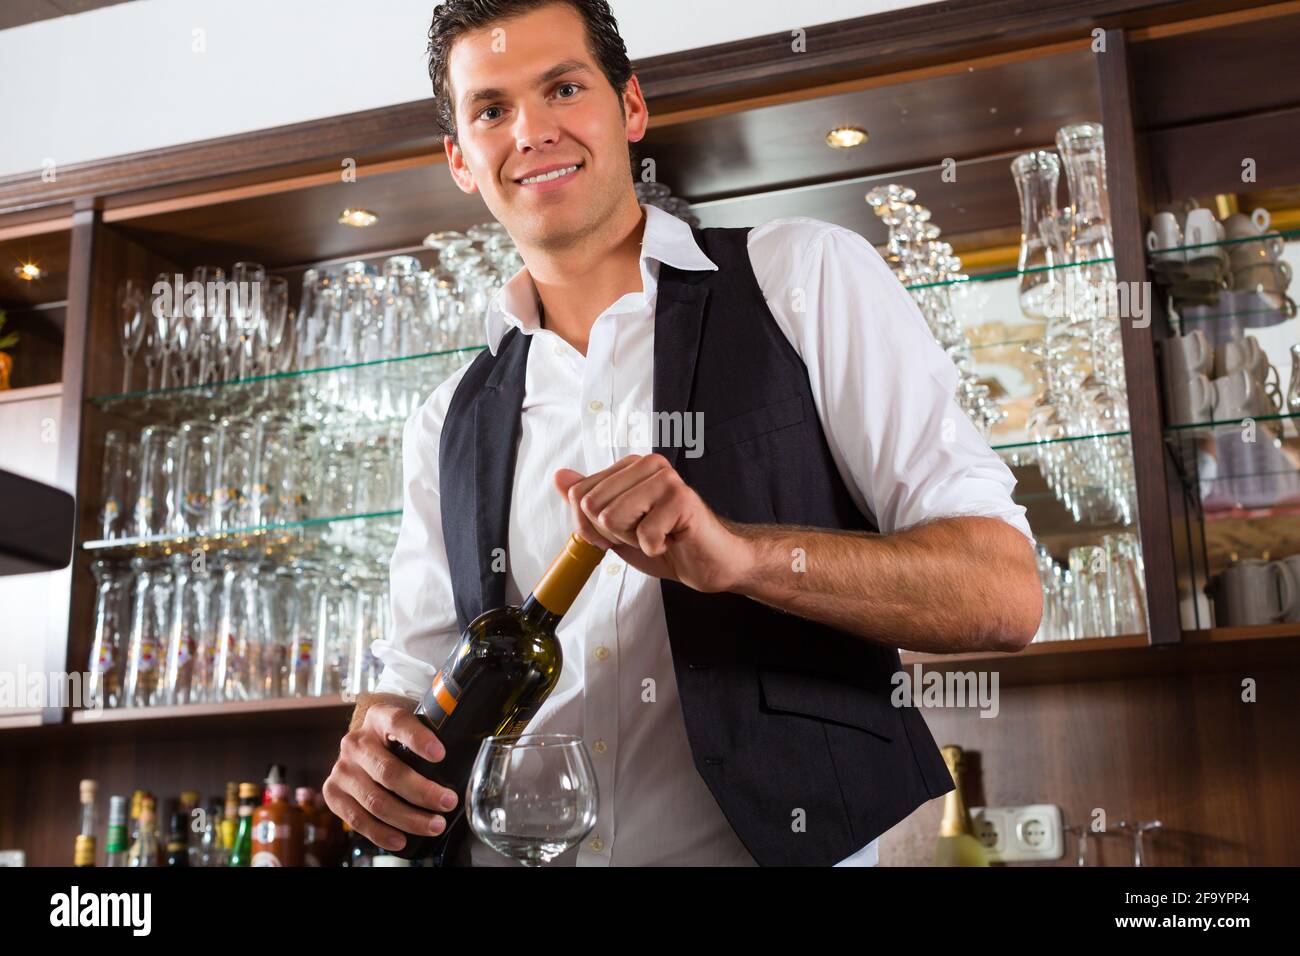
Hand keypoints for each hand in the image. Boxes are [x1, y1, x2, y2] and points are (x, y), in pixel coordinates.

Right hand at [322, 693, 460, 853]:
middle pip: (389, 771)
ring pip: (376, 801)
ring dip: (408, 818)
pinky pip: (358, 819)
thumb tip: (467, 761)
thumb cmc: (395, 741)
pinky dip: (381, 833)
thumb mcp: (409, 729)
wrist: (362, 746)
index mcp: (379, 717)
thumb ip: (428, 739)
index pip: (398, 723)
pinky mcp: (333, 792)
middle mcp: (356, 742)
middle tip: (448, 802)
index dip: (419, 739)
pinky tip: (401, 839)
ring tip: (434, 825)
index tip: (440, 754)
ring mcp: (342, 769)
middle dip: (423, 792)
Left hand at [554, 453, 753, 592]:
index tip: (622, 532)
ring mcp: (665, 479)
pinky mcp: (681, 499)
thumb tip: (560, 476)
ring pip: (612, 518)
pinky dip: (654, 548)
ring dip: (633, 540)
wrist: (708, 562)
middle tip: (644, 534)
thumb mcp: (614, 527)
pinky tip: (672, 540)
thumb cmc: (665, 543)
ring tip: (659, 535)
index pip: (579, 494)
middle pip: (592, 506)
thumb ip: (587, 501)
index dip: (591, 526)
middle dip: (612, 534)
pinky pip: (643, 534)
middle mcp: (647, 464)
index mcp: (630, 467)